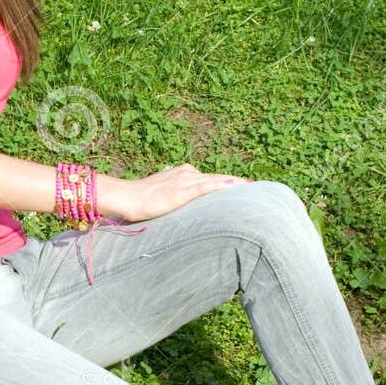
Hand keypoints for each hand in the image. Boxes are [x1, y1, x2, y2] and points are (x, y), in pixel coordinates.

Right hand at [114, 164, 253, 222]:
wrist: (125, 197)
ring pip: (217, 181)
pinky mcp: (182, 191)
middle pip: (220, 179)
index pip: (213, 180)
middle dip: (239, 184)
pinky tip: (235, 188)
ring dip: (236, 184)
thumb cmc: (140, 201)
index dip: (230, 184)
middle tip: (260, 188)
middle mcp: (188, 174)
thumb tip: (190, 211)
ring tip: (255, 188)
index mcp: (184, 174)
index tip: (247, 188)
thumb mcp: (164, 197)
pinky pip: (206, 187)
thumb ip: (177, 199)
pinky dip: (221, 187)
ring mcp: (185, 181)